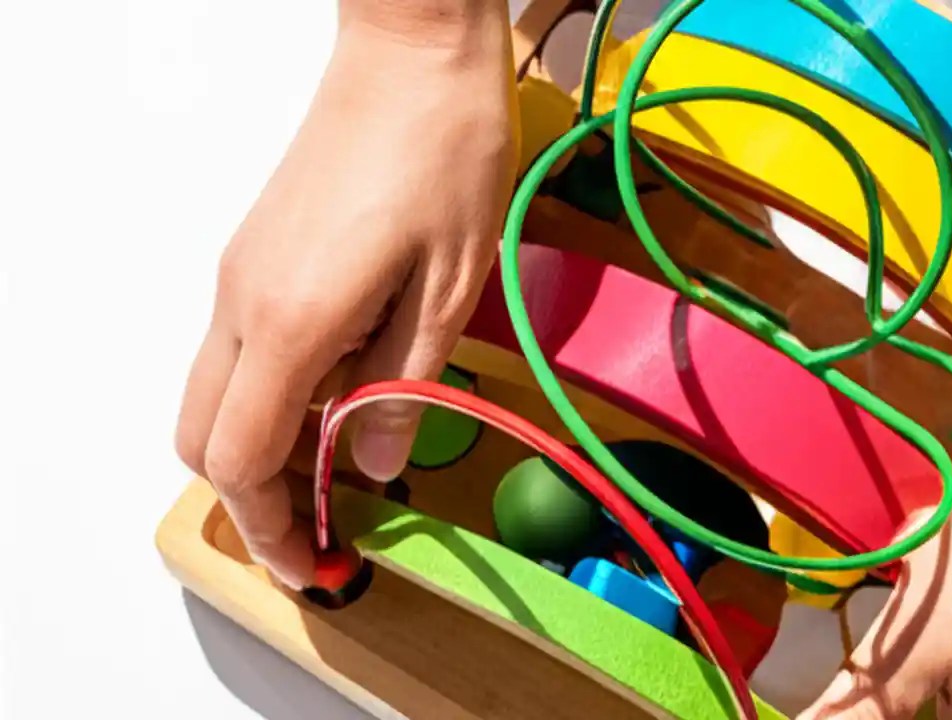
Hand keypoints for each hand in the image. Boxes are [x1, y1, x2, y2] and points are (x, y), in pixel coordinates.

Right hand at [175, 6, 517, 590]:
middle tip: (329, 526)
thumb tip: (375, 460)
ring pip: (218, 395)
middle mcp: (241, 303)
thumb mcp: (451, 287)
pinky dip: (277, 394)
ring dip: (269, 445)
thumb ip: (404, 385)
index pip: (242, 459)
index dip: (274, 529)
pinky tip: (347, 385)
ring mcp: (239, 276)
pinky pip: (242, 351)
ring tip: (349, 459)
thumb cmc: (442, 155)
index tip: (319, 564)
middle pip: (205, 437)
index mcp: (289, 320)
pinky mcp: (256, 255)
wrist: (412, 56)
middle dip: (258, 498)